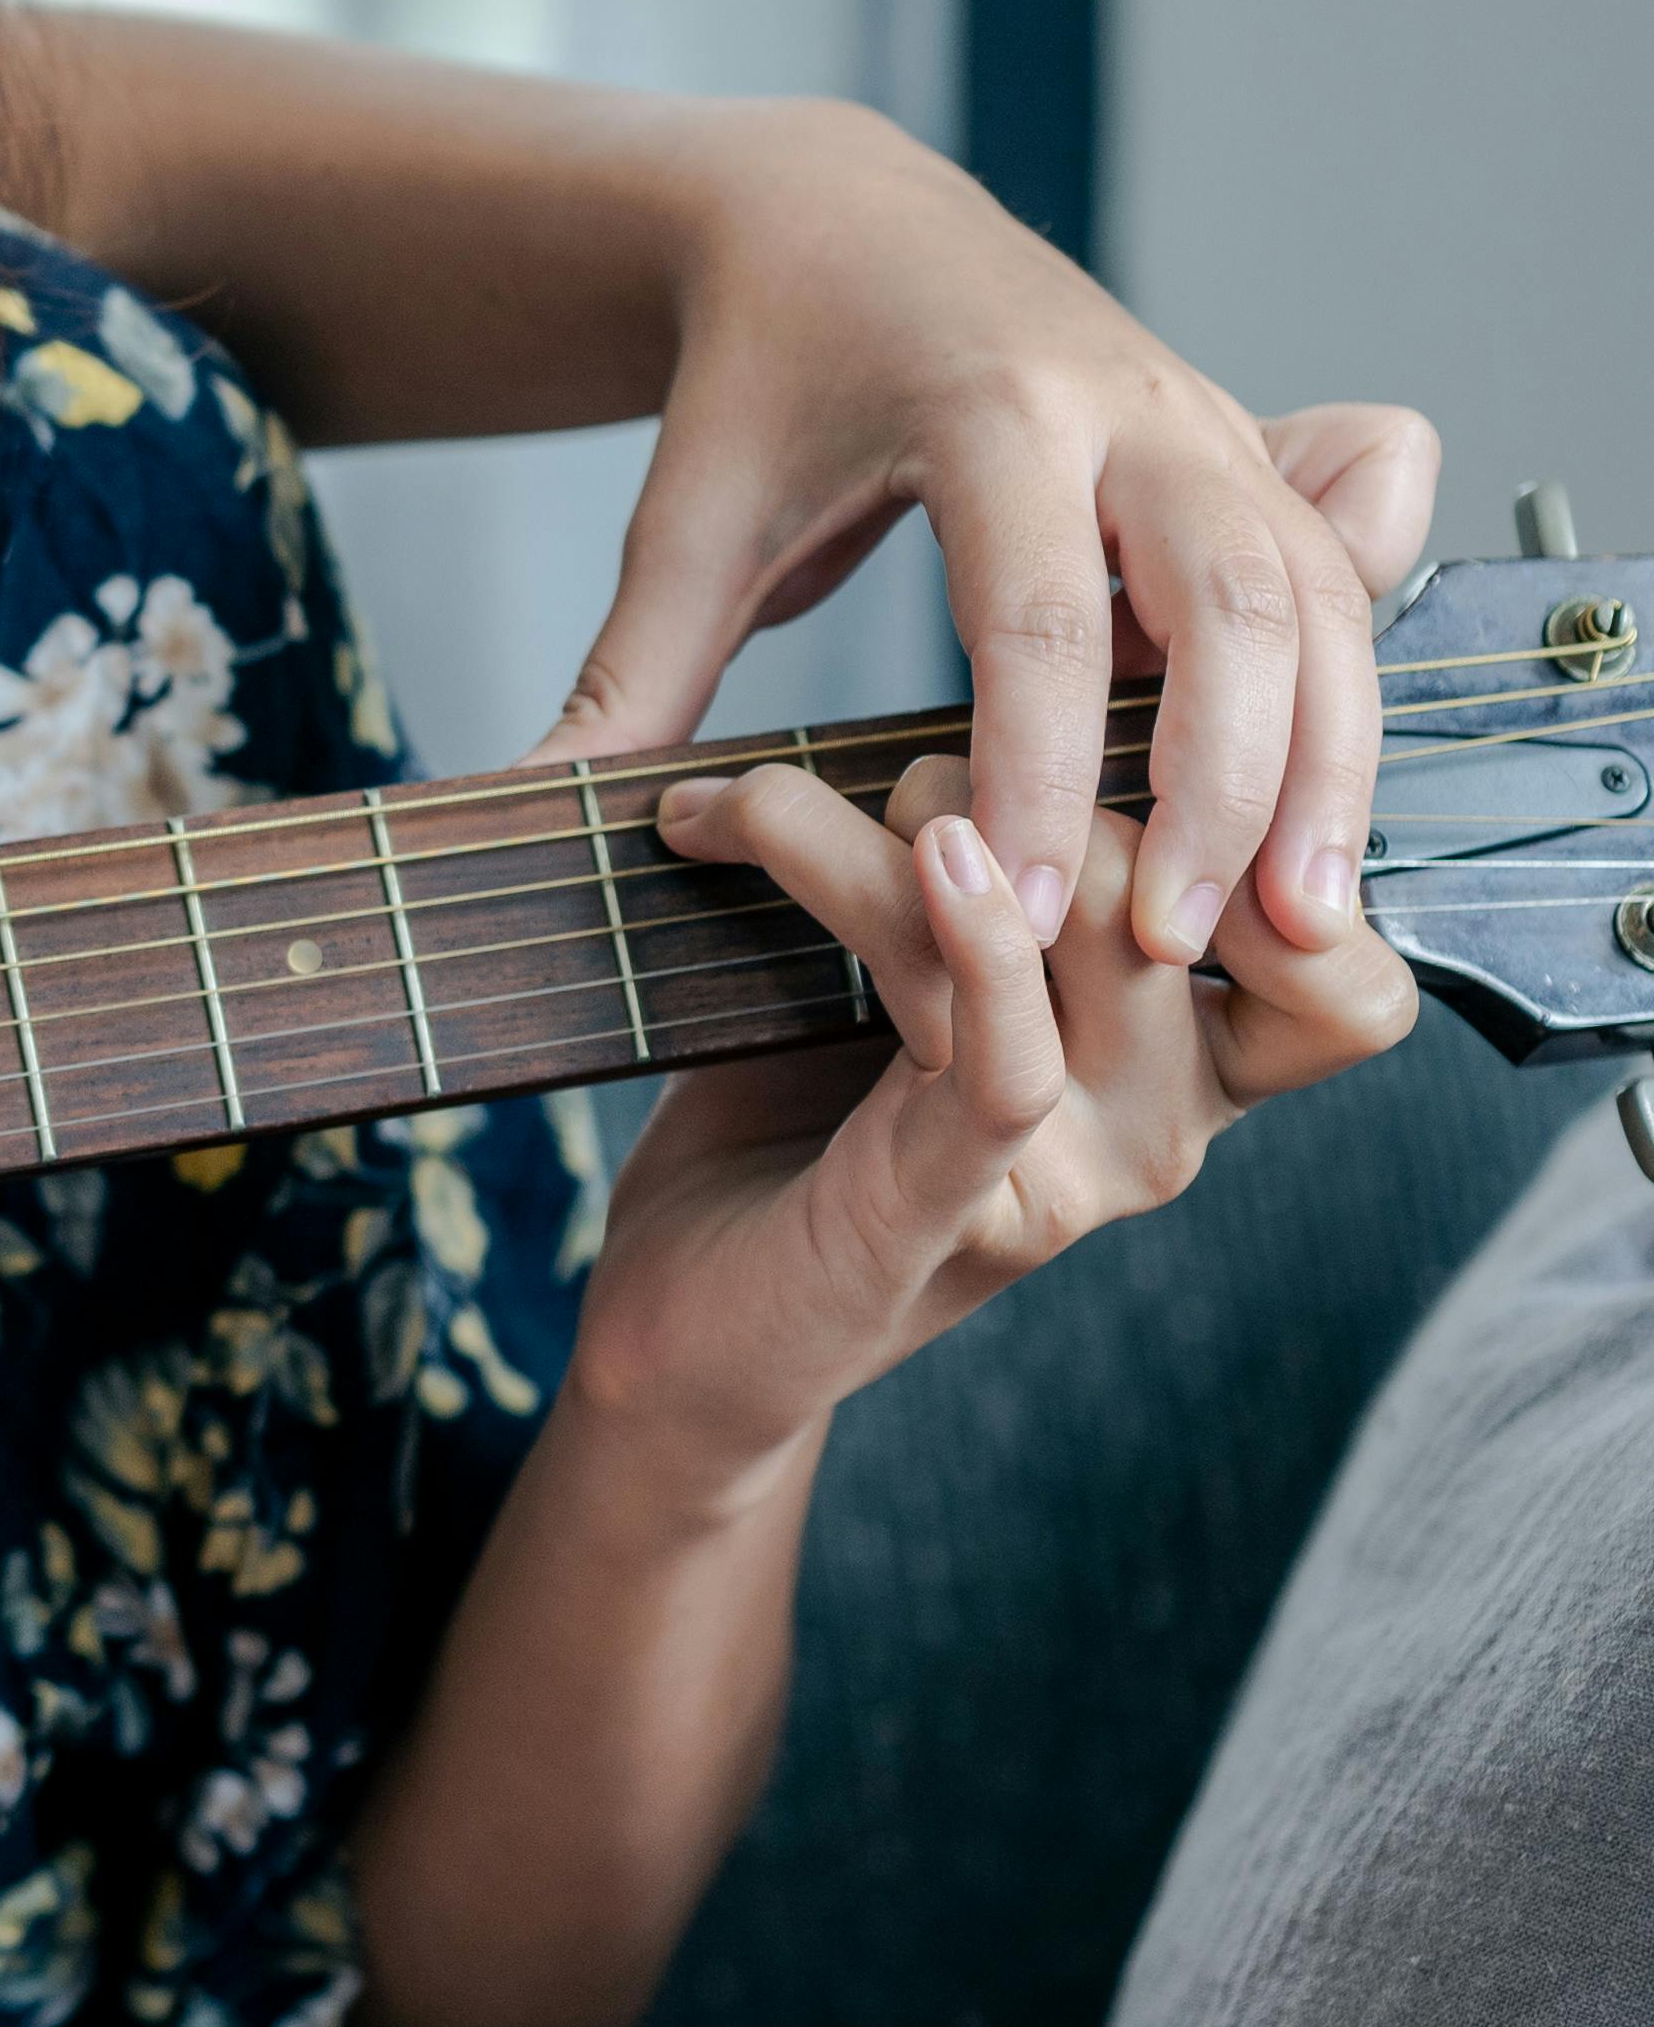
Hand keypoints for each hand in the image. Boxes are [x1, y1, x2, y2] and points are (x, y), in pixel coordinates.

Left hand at [532, 105, 1437, 973]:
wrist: (839, 216)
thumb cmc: (757, 377)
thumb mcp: (688, 518)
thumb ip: (627, 676)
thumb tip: (518, 810)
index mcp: (983, 410)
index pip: (1034, 612)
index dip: (1039, 772)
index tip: (1030, 914)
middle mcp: (1126, 406)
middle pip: (1229, 600)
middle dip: (1227, 782)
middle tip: (1186, 947)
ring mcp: (1207, 423)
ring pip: (1322, 596)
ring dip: (1331, 765)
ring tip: (1303, 927)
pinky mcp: (1249, 454)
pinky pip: (1340, 583)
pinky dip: (1348, 706)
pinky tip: (1324, 837)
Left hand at [570, 754, 1417, 1462]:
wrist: (687, 1331)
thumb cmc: (790, 1126)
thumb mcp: (911, 973)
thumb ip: (997, 872)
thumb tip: (1009, 694)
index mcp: (1185, 1069)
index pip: (1340, 964)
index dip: (1286, 845)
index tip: (1136, 744)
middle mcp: (1165, 1126)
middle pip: (1184, 885)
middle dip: (1041, 773)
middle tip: (897, 778)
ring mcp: (1077, 1175)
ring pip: (1079, 931)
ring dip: (930, 816)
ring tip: (779, 808)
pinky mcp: (965, 1208)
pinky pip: (1010, 1055)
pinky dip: (973, 933)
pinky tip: (929, 854)